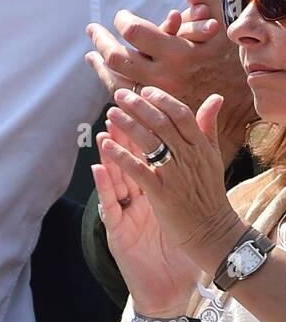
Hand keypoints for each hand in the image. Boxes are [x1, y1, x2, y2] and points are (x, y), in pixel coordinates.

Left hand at [85, 0, 254, 158]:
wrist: (238, 92)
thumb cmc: (225, 48)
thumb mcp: (217, 15)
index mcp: (179, 52)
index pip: (135, 32)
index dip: (123, 20)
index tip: (122, 15)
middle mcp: (165, 76)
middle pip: (117, 58)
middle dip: (101, 39)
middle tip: (92, 29)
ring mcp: (157, 95)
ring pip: (115, 78)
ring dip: (99, 61)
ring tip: (93, 50)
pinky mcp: (153, 107)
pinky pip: (122, 93)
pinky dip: (108, 78)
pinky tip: (100, 66)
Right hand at [92, 129, 199, 316]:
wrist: (168, 289)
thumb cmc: (176, 249)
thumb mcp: (185, 210)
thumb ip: (191, 178)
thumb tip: (202, 153)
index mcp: (150, 191)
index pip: (144, 156)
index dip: (141, 132)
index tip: (142, 107)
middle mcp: (133, 199)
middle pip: (126, 162)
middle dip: (122, 137)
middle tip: (117, 111)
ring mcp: (123, 214)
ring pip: (114, 180)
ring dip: (108, 157)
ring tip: (104, 134)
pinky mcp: (117, 231)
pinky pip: (109, 206)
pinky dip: (104, 187)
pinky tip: (98, 169)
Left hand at [98, 85, 245, 275]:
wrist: (213, 231)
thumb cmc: (209, 192)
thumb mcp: (212, 156)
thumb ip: (208, 126)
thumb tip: (216, 97)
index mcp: (201, 147)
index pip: (182, 114)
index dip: (162, 100)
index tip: (143, 90)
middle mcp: (190, 158)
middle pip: (163, 124)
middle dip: (140, 107)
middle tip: (120, 95)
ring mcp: (176, 176)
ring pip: (150, 143)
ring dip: (128, 126)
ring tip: (111, 113)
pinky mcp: (162, 194)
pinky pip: (139, 171)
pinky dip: (122, 156)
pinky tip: (107, 145)